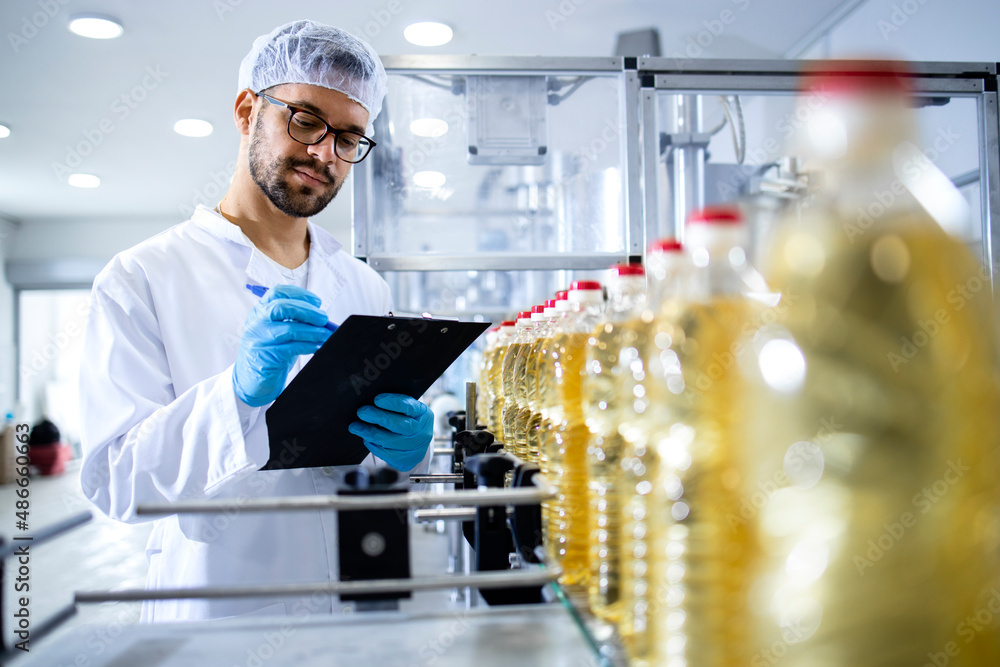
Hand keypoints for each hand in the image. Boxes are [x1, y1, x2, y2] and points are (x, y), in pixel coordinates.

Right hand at [232, 285, 332, 406]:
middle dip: (307, 311)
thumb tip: (323, 318)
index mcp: (260, 311)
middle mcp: (257, 322)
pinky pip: (292, 348)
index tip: (316, 302)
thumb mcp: (279, 331)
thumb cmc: (270, 352)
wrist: (251, 379)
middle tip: (324, 319)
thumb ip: (296, 321)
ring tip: (326, 334)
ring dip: (312, 331)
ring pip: (289, 329)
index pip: (277, 292)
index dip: (299, 294)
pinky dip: (309, 345)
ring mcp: (259, 339)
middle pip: (282, 307)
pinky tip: (318, 346)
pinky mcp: (266, 357)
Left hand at [349, 393, 432, 470]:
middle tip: (362, 412)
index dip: (392, 403)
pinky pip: (387, 454)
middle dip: (378, 417)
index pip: (409, 407)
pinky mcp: (406, 460)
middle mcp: (422, 432)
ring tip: (356, 426)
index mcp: (424, 414)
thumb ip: (395, 404)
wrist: (417, 442)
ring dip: (370, 432)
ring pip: (390, 440)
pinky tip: (366, 439)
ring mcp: (415, 447)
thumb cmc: (408, 420)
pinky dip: (374, 446)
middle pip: (399, 425)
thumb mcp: (408, 410)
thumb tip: (371, 399)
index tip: (376, 399)